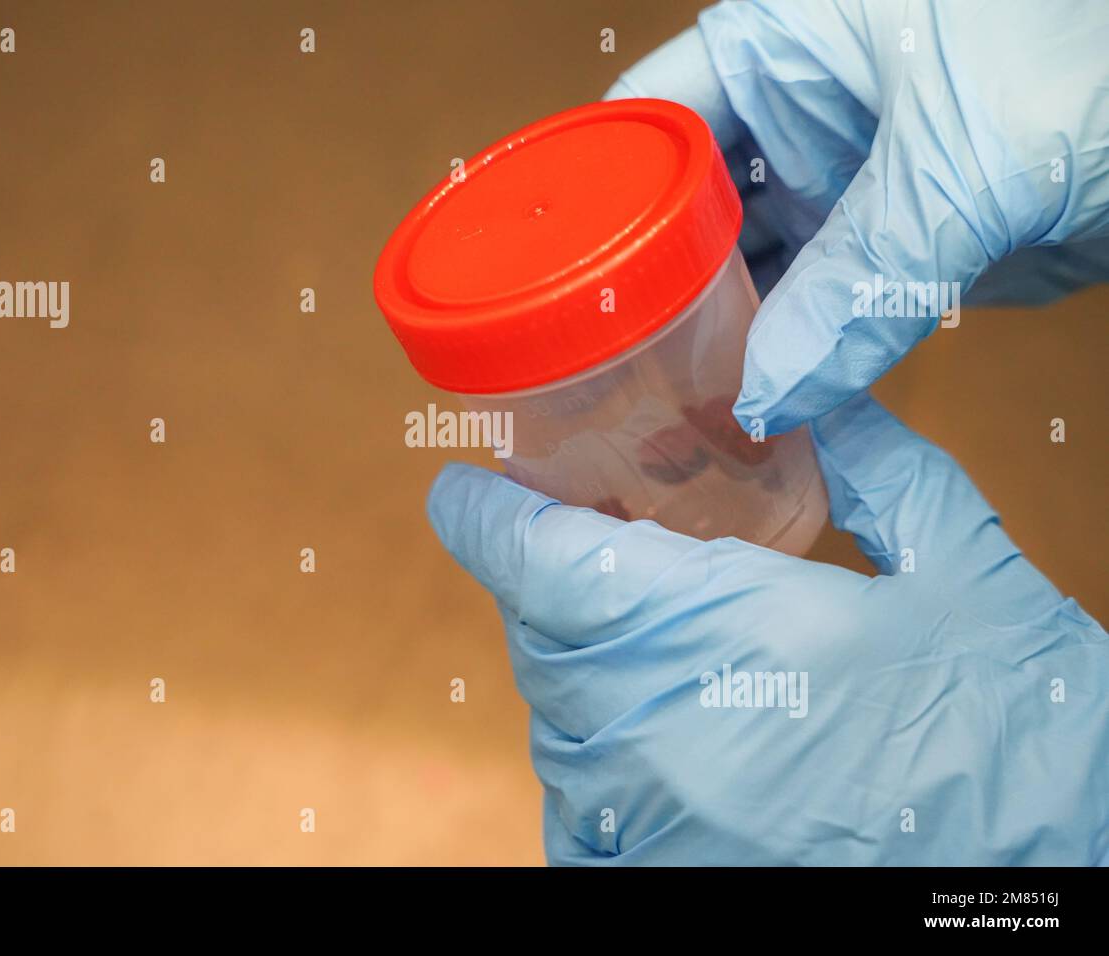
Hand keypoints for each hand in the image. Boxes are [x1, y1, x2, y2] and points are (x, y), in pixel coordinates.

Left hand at [427, 395, 1108, 863]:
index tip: (464, 486)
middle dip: (557, 578)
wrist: (1053, 885)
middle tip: (595, 539)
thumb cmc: (1011, 739)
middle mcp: (646, 734)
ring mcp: (638, 818)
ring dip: (584, 659)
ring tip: (654, 632)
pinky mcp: (643, 879)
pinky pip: (578, 793)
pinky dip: (604, 742)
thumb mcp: (963, 574)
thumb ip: (878, 467)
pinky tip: (671, 722)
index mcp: (711, 631)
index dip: (485, 516)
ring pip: (555, 712)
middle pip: (538, 629)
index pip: (537, 561)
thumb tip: (818, 402)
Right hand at [606, 0, 1108, 433]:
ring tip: (670, 398)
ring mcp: (845, 181)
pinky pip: (819, 305)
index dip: (595, 195)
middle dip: (651, 280)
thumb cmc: (1096, 52)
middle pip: (686, 205)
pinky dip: (791, 352)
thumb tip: (765, 388)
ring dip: (720, 329)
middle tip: (608, 364)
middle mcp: (801, 113)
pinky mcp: (892, 243)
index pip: (649, 118)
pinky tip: (756, 399)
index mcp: (784, 45)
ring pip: (750, 265)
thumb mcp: (958, 168)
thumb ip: (856, 284)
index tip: (550, 278)